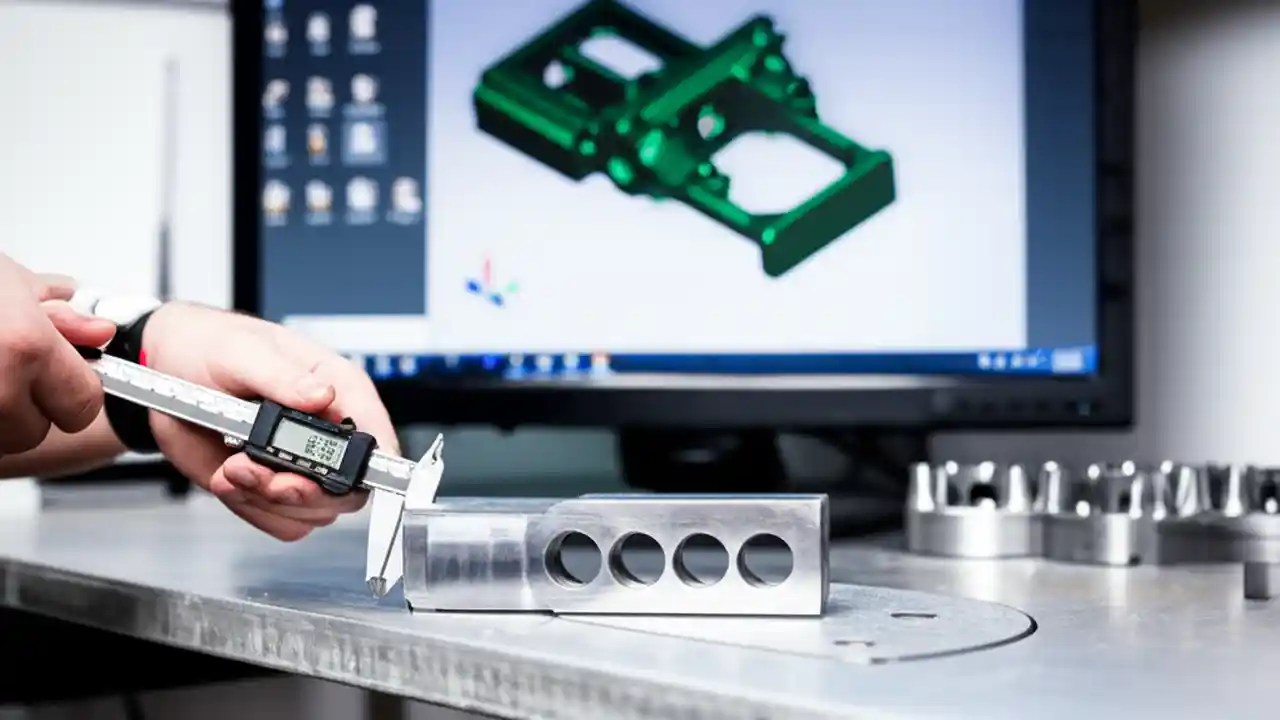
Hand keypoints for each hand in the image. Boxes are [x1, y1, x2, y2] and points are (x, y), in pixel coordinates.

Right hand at [0, 254, 116, 455]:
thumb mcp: (7, 281)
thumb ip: (62, 316)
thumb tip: (99, 333)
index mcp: (24, 348)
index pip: (83, 406)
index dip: (76, 393)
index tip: (67, 381)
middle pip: (36, 433)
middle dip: (28, 408)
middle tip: (11, 372)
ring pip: (2, 440)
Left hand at [140, 302, 398, 540]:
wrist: (165, 372)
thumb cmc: (212, 348)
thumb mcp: (243, 352)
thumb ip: (282, 376)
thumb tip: (322, 394)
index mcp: (337, 390)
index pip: (375, 435)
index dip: (371, 464)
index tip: (340, 477)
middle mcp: (327, 433)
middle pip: (349, 489)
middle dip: (305, 492)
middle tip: (260, 474)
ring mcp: (300, 466)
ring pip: (313, 512)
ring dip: (268, 501)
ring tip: (231, 467)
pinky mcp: (271, 489)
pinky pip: (281, 522)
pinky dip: (251, 509)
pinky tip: (227, 479)